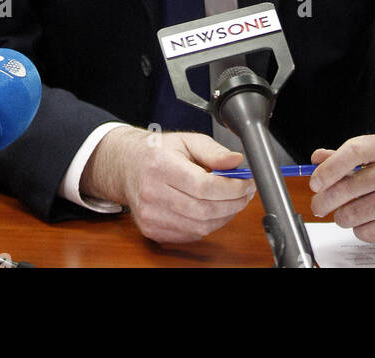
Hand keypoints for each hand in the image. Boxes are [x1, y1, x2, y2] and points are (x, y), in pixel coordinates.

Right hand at [80, 126, 254, 243]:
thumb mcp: (186, 140)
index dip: (232, 188)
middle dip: (233, 203)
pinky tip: (214, 210)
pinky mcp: (153, 231)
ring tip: (233, 201)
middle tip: (246, 193)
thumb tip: (236, 162)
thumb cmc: (157, 152)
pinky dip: (209, 225)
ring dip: (224, 216)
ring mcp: (151, 216)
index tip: (247, 183)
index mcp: (160, 165)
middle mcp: (152, 193)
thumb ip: (213, 151)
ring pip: (200, 226)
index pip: (203, 186)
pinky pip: (191, 235)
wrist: (126, 167)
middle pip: (204, 209)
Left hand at [309, 134, 374, 242]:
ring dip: (341, 216)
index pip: (352, 153)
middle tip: (318, 205)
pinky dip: (359, 229)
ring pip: (352, 214)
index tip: (315, 182)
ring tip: (346, 212)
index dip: (329, 168)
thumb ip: (342, 157)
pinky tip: (366, 220)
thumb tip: (317, 159)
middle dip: (324, 200)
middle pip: (347, 188)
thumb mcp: (371, 156)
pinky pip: (366, 232)